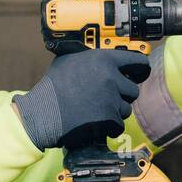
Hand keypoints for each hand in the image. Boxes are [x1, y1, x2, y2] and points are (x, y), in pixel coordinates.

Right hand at [12, 49, 150, 150]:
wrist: (41, 114)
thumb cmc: (52, 88)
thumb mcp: (67, 60)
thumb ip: (89, 56)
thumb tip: (103, 53)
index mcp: (103, 59)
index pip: (138, 62)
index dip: (140, 69)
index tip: (140, 74)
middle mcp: (110, 77)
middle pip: (133, 90)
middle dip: (121, 96)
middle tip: (104, 99)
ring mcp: (111, 99)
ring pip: (126, 109)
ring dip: (114, 112)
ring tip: (93, 111)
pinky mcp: (109, 119)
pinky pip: (118, 125)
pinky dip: (108, 128)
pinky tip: (92, 123)